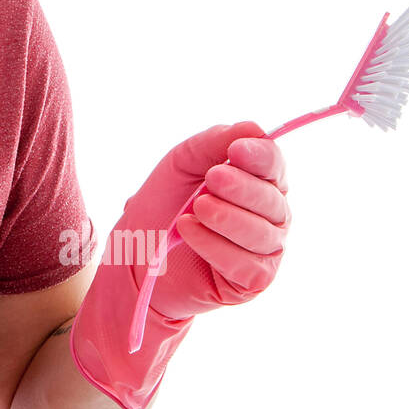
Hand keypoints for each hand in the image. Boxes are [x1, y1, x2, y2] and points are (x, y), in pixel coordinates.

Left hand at [120, 121, 291, 321]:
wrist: (136, 254)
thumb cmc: (162, 205)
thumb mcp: (182, 164)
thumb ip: (213, 143)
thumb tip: (255, 128)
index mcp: (257, 181)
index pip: (273, 165)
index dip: (260, 156)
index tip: (236, 150)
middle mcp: (269, 215)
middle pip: (272, 199)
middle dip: (242, 187)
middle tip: (212, 177)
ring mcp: (264, 249)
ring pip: (262, 232)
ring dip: (228, 217)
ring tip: (197, 207)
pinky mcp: (252, 280)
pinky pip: (245, 262)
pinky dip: (215, 245)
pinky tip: (188, 230)